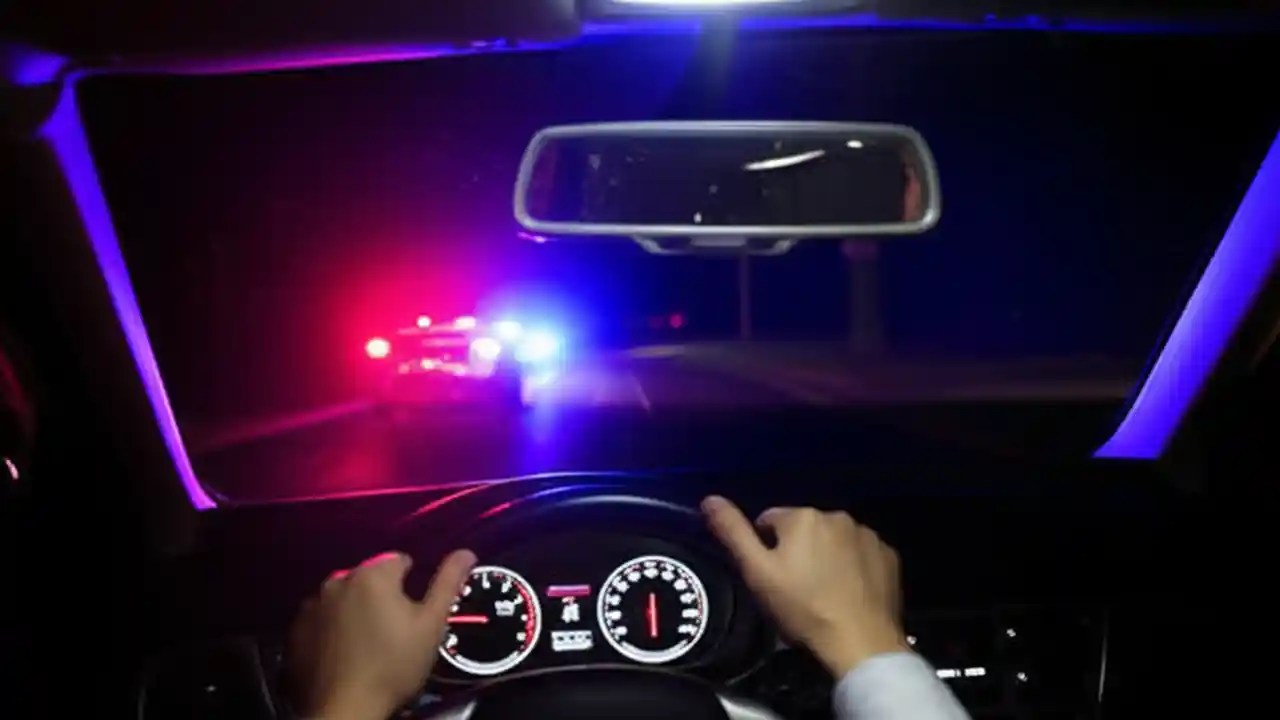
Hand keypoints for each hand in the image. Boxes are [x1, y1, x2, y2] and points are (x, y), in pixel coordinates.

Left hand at [288, 549, 475, 719]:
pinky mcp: (295, 631)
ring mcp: (312, 605)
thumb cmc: (394, 665)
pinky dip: (333, 629)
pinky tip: (343, 654)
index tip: (413, 614)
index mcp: (373, 574)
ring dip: (356, 610)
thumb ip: (448, 582)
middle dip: (382, 596)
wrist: (344, 710)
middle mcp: (337, 580)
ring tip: (367, 644)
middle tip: (393, 631)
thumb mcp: (431, 624)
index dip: (412, 585)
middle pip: (369, 579)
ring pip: (344, 598)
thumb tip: (466, 552)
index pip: (399, 561)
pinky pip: (322, 620)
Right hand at [702, 496, 906, 677]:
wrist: (860, 641)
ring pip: (834, 539)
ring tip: (824, 591)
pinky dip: (854, 565)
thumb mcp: (758, 573)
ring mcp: (867, 534)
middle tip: (796, 587)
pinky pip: (861, 553)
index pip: (769, 521)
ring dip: (826, 555)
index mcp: (802, 517)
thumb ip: (733, 532)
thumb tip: (710, 498)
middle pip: (804, 529)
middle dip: (797, 550)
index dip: (765, 549)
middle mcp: (837, 515)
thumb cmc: (803, 608)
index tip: (771, 577)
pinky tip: (850, 591)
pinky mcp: (888, 555)